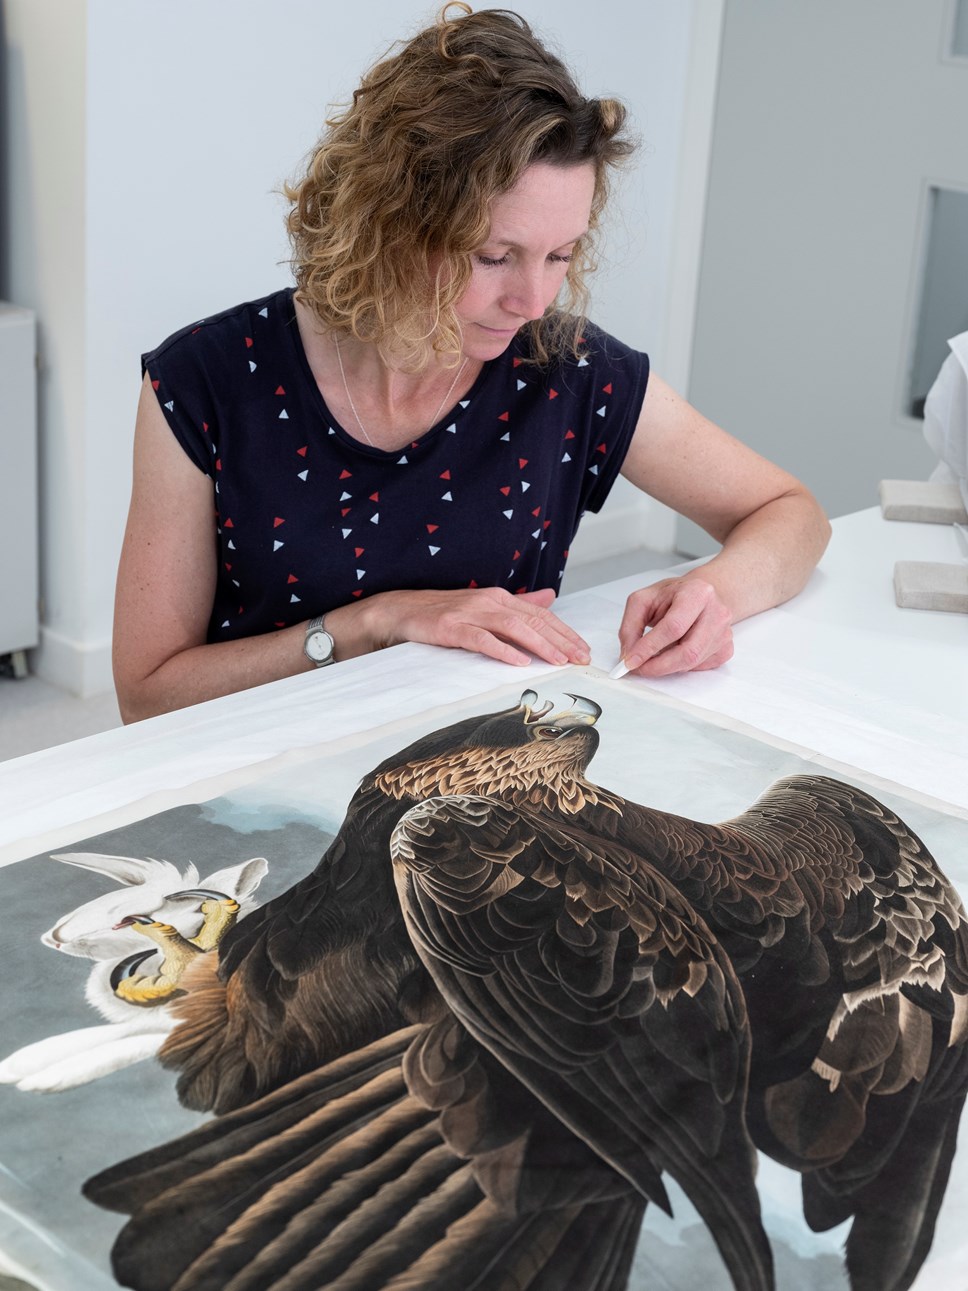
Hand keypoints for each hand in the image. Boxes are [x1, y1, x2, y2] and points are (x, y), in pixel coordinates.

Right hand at [351, 586, 590, 666]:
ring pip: (513, 628)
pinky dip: (502, 650)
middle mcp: (490, 601)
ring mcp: (471, 613)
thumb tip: (550, 597)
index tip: (583, 650)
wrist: (401, 611)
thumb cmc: (444, 612)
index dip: (565, 632)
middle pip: (533, 620)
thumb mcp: (486, 605)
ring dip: (540, 645)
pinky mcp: (452, 627)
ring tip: (559, 660)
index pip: (541, 615)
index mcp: (500, 598)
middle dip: (561, 640)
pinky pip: (482, 639)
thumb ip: (518, 604)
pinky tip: (519, 661)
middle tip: (581, 659)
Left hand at [616, 577, 733, 677]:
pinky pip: (699, 667)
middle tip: (639, 668)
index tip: (631, 660)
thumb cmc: (673, 595)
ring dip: (667, 666)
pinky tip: (674, 652)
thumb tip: (628, 656)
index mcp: (697, 593)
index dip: (650, 647)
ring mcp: (724, 633)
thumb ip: (630, 626)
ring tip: (654, 657)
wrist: (700, 595)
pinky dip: (680, 665)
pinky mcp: (726, 649)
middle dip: (658, 666)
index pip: (673, 627)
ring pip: (692, 662)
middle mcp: (717, 612)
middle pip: (688, 651)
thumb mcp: (644, 600)